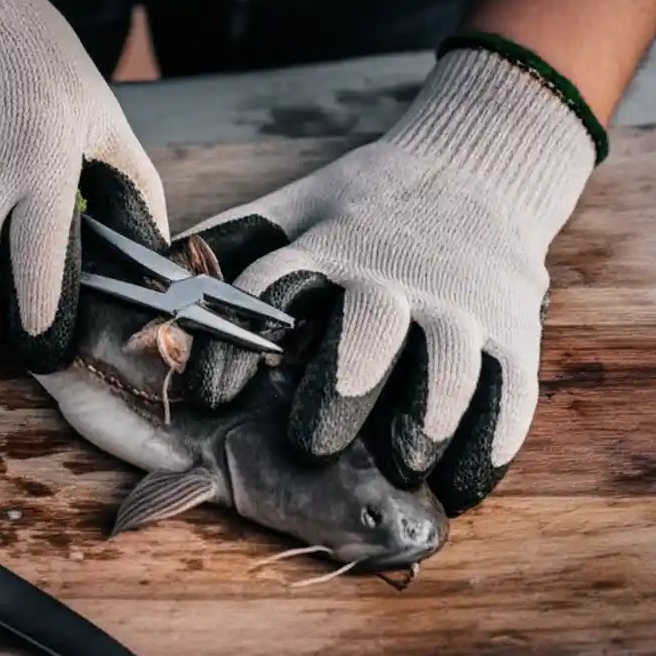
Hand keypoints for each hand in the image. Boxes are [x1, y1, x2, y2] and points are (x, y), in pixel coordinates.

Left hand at [178, 46, 596, 514]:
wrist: (475, 168)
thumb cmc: (358, 214)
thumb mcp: (290, 213)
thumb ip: (227, 251)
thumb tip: (141, 288)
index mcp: (324, 249)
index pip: (271, 293)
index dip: (233, 346)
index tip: (208, 397)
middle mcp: (391, 276)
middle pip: (368, 328)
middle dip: (339, 388)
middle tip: (313, 444)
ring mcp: (459, 304)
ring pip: (448, 367)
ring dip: (424, 421)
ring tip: (402, 466)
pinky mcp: (514, 332)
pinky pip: (510, 394)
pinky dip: (487, 445)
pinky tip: (458, 486)